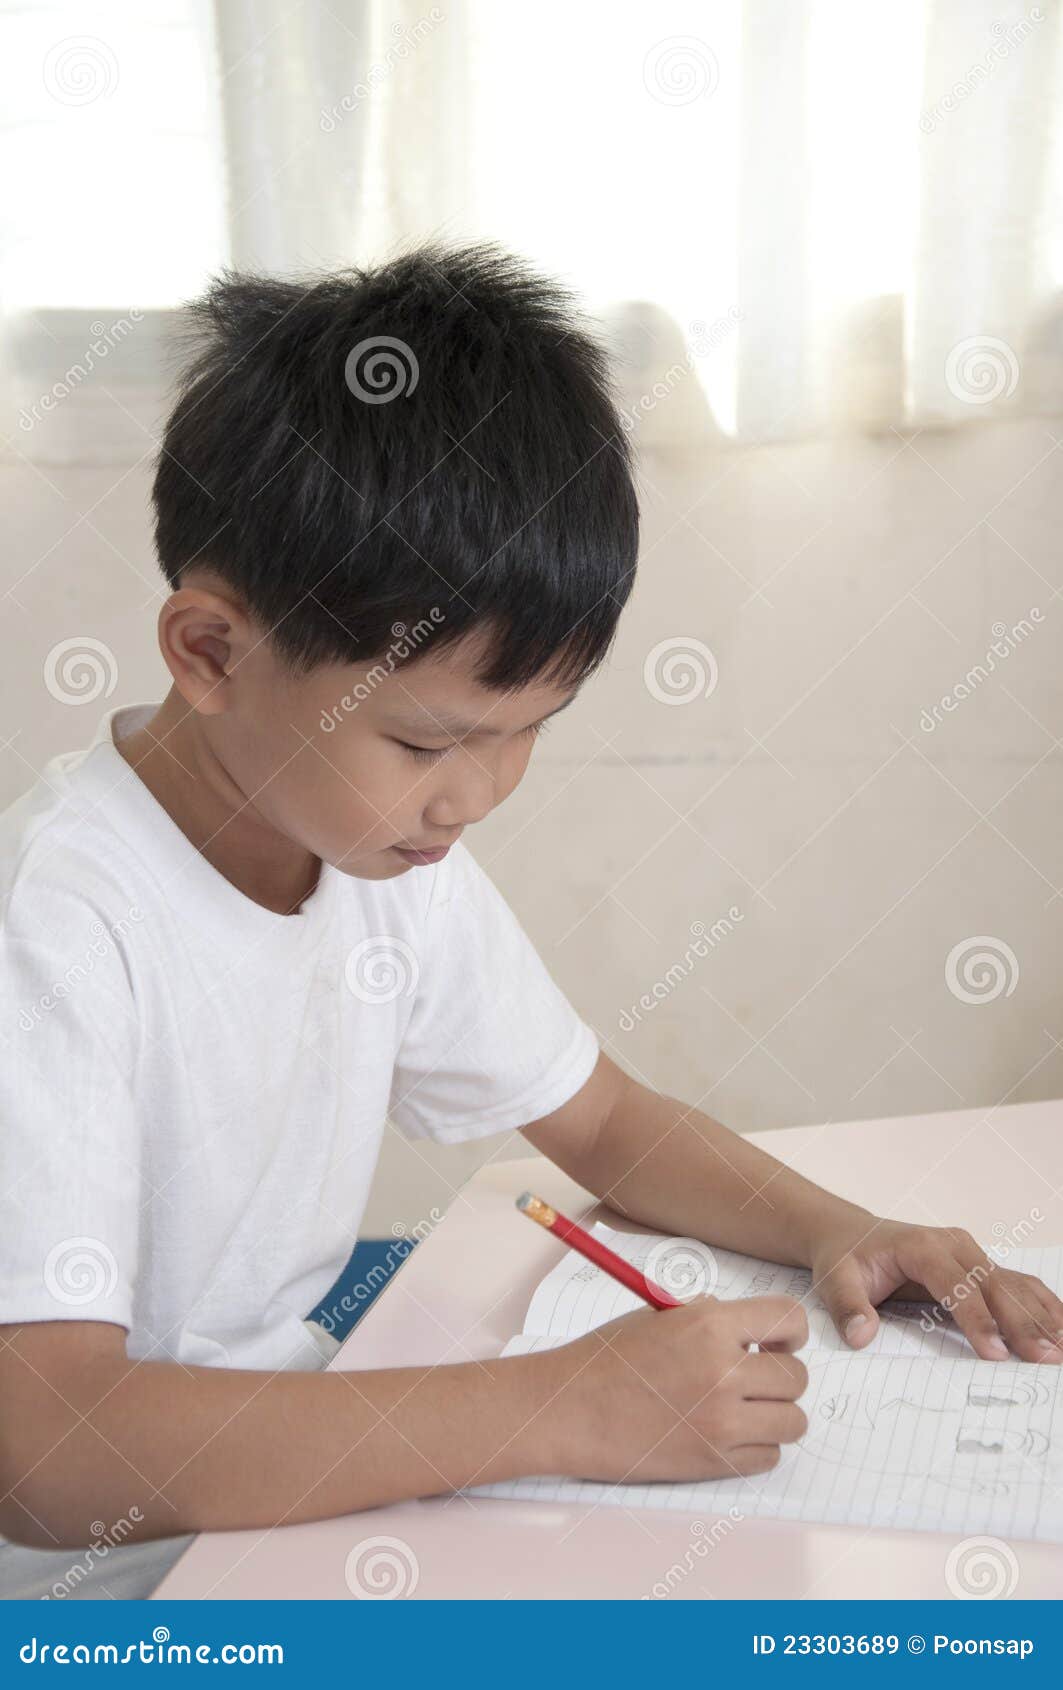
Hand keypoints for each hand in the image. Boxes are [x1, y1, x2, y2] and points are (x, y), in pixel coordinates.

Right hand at [551, 1294, 808, 1483]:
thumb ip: (711, 1317)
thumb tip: (751, 1328)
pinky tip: (726, 1434)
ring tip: (742, 1408)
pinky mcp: (715, 1462)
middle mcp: (723, 1372)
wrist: (569, 1411)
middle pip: (797, 1376)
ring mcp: (722, 1422)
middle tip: (751, 1377)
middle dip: (779, 1376)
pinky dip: (756, 1447)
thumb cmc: (607, 1360)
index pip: (790, 1320)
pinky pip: (769, 1456)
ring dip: (774, 1414)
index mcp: (709, 1325)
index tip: (777, 1342)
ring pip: (793, 1421)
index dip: (789, 1332)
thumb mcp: (660, 1317)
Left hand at [810, 1212, 1062, 1362]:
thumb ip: (847, 1306)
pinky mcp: (980, 1267)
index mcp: (922, 1247)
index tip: (996, 1354)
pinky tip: (1061, 1328)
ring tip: (1062, 1350)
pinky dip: (1042, 1306)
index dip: (978, 1320)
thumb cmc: (845, 1257)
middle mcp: (955, 1246)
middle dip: (1023, 1325)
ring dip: (1042, 1317)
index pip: (956, 1286)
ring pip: (1015, 1285)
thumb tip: (861, 1336)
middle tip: (1047, 1360)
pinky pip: (1017, 1285)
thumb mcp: (833, 1278)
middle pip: (995, 1286)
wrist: (850, 1233)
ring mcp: (972, 1254)